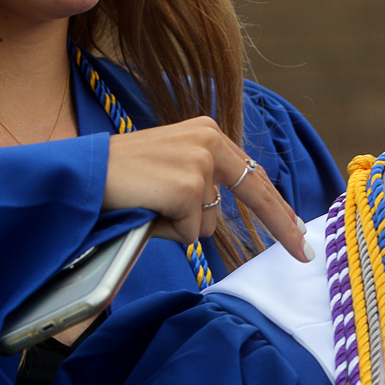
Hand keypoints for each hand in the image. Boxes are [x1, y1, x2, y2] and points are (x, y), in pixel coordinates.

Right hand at [103, 116, 312, 261]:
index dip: (277, 207)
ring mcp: (199, 163)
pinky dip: (166, 231)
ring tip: (148, 205)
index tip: (299, 231)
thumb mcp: (169, 168)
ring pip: (208, 223)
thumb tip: (223, 218)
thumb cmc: (120, 177)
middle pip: (257, 193)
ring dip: (180, 227)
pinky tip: (145, 209)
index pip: (252, 174)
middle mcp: (209, 140)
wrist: (82, 174)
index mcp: (207, 132)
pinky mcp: (187, 186)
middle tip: (302, 252)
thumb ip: (202, 184)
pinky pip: (189, 232)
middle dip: (281, 227)